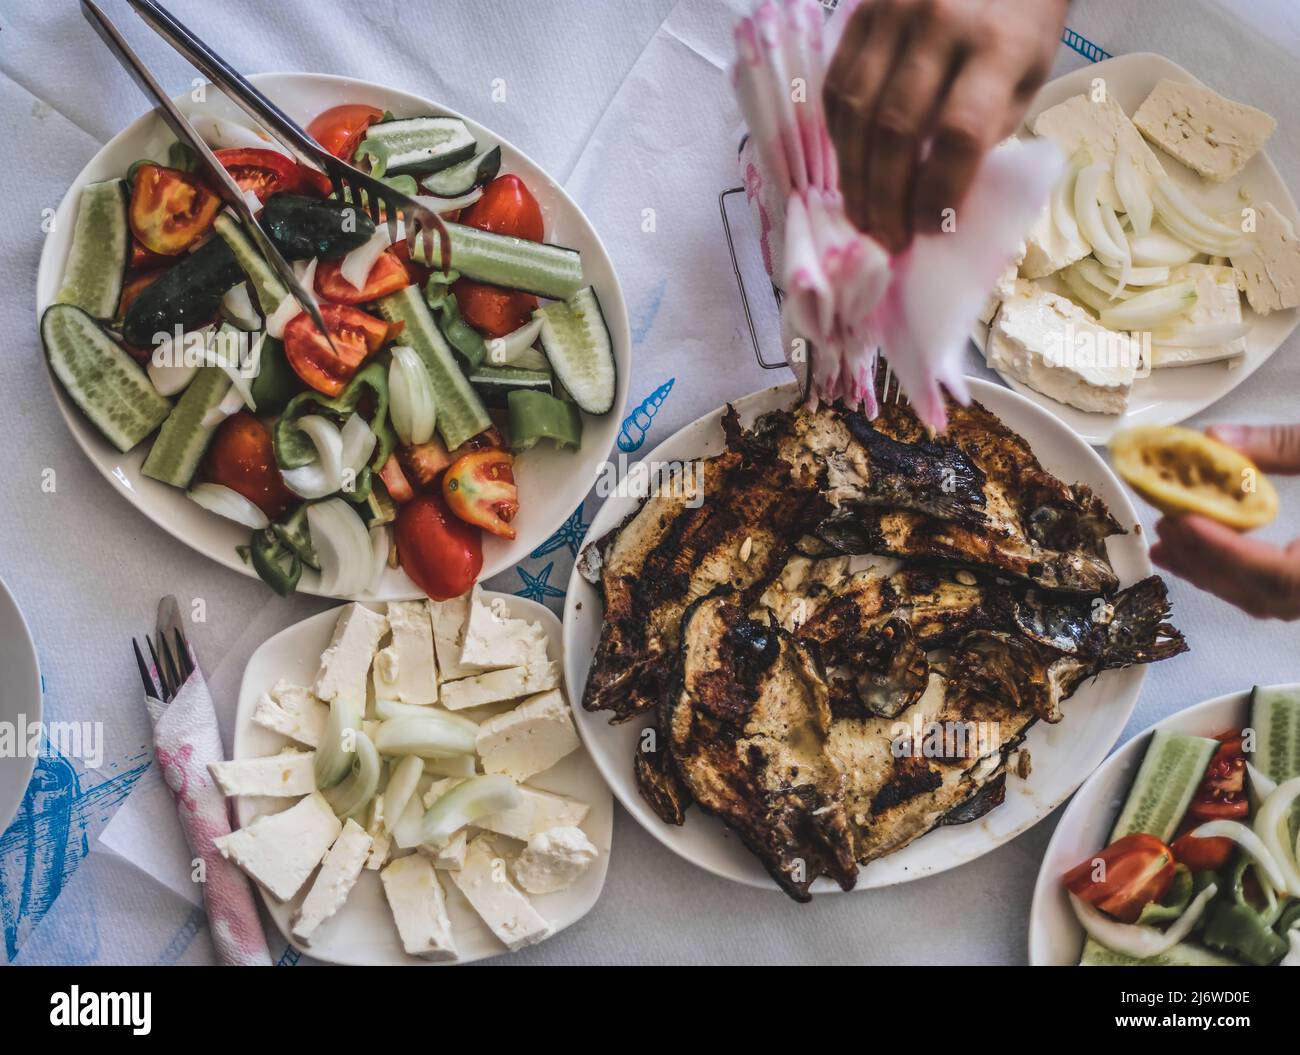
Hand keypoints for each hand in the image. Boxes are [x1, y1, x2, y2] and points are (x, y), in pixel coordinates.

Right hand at [823, 0, 1068, 252]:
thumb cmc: (1021, 21)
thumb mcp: (1025, 77)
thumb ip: (984, 131)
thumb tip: (931, 198)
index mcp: (999, 44)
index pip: (959, 133)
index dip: (939, 191)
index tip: (931, 229)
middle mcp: (942, 23)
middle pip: (897, 131)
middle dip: (888, 198)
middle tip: (888, 239)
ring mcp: (894, 13)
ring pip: (856, 114)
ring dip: (854, 177)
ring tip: (864, 215)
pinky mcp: (862, 11)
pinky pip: (836, 87)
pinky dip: (839, 137)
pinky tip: (851, 166)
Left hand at [1150, 425, 1299, 619]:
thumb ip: (1282, 446)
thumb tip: (1217, 439)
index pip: (1280, 575)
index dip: (1227, 551)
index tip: (1185, 523)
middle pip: (1260, 592)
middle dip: (1205, 560)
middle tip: (1163, 529)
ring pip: (1260, 598)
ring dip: (1209, 569)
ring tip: (1164, 541)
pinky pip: (1267, 591)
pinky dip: (1228, 570)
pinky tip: (1195, 549)